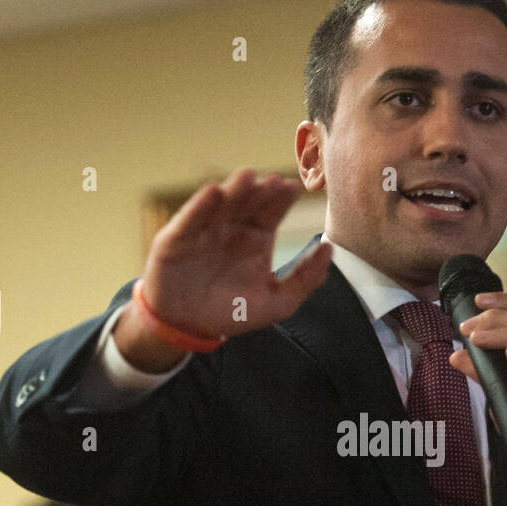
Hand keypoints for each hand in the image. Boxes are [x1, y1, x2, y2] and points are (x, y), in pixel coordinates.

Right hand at [121, 169, 333, 354]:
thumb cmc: (233, 311)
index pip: (272, 211)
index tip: (293, 189)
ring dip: (233, 190)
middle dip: (261, 191)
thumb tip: (329, 249)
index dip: (282, 199)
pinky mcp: (177, 238)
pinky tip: (213, 193)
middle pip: (248, 202)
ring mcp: (204, 229)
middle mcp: (231, 227)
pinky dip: (200, 205)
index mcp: (256, 237)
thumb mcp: (277, 302)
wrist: (189, 328)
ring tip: (247, 178)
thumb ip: (305, 278)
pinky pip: (190, 219)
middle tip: (273, 182)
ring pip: (221, 204)